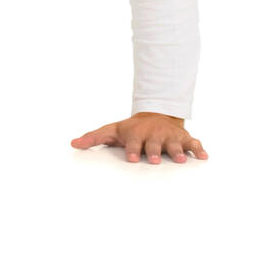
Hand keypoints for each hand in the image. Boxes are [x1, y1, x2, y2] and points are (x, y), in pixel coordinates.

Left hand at [70, 112, 207, 163]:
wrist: (156, 116)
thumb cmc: (131, 129)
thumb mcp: (112, 130)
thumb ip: (93, 137)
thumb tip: (73, 144)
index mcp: (136, 134)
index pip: (134, 143)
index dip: (133, 150)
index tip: (132, 158)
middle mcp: (154, 135)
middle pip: (154, 144)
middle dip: (154, 151)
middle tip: (154, 159)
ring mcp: (170, 137)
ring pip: (175, 144)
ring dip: (177, 151)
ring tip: (180, 160)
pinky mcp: (184, 139)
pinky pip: (193, 144)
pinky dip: (199, 149)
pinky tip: (204, 157)